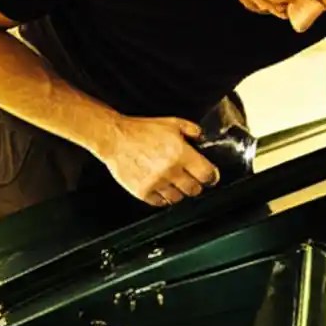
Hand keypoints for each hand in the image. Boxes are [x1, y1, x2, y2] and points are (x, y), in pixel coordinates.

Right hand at [95, 115, 220, 206]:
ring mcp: (156, 183)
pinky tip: (160, 186)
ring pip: (178, 198)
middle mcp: (170, 170)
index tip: (210, 176)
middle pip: (195, 190)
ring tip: (172, 181)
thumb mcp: (171, 123)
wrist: (114, 138)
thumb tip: (203, 138)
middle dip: (195, 184)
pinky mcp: (143, 192)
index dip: (211, 177)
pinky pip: (161, 202)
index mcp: (180, 153)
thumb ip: (192, 130)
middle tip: (190, 178)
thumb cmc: (141, 130)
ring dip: (178, 191)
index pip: (207, 175)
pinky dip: (163, 196)